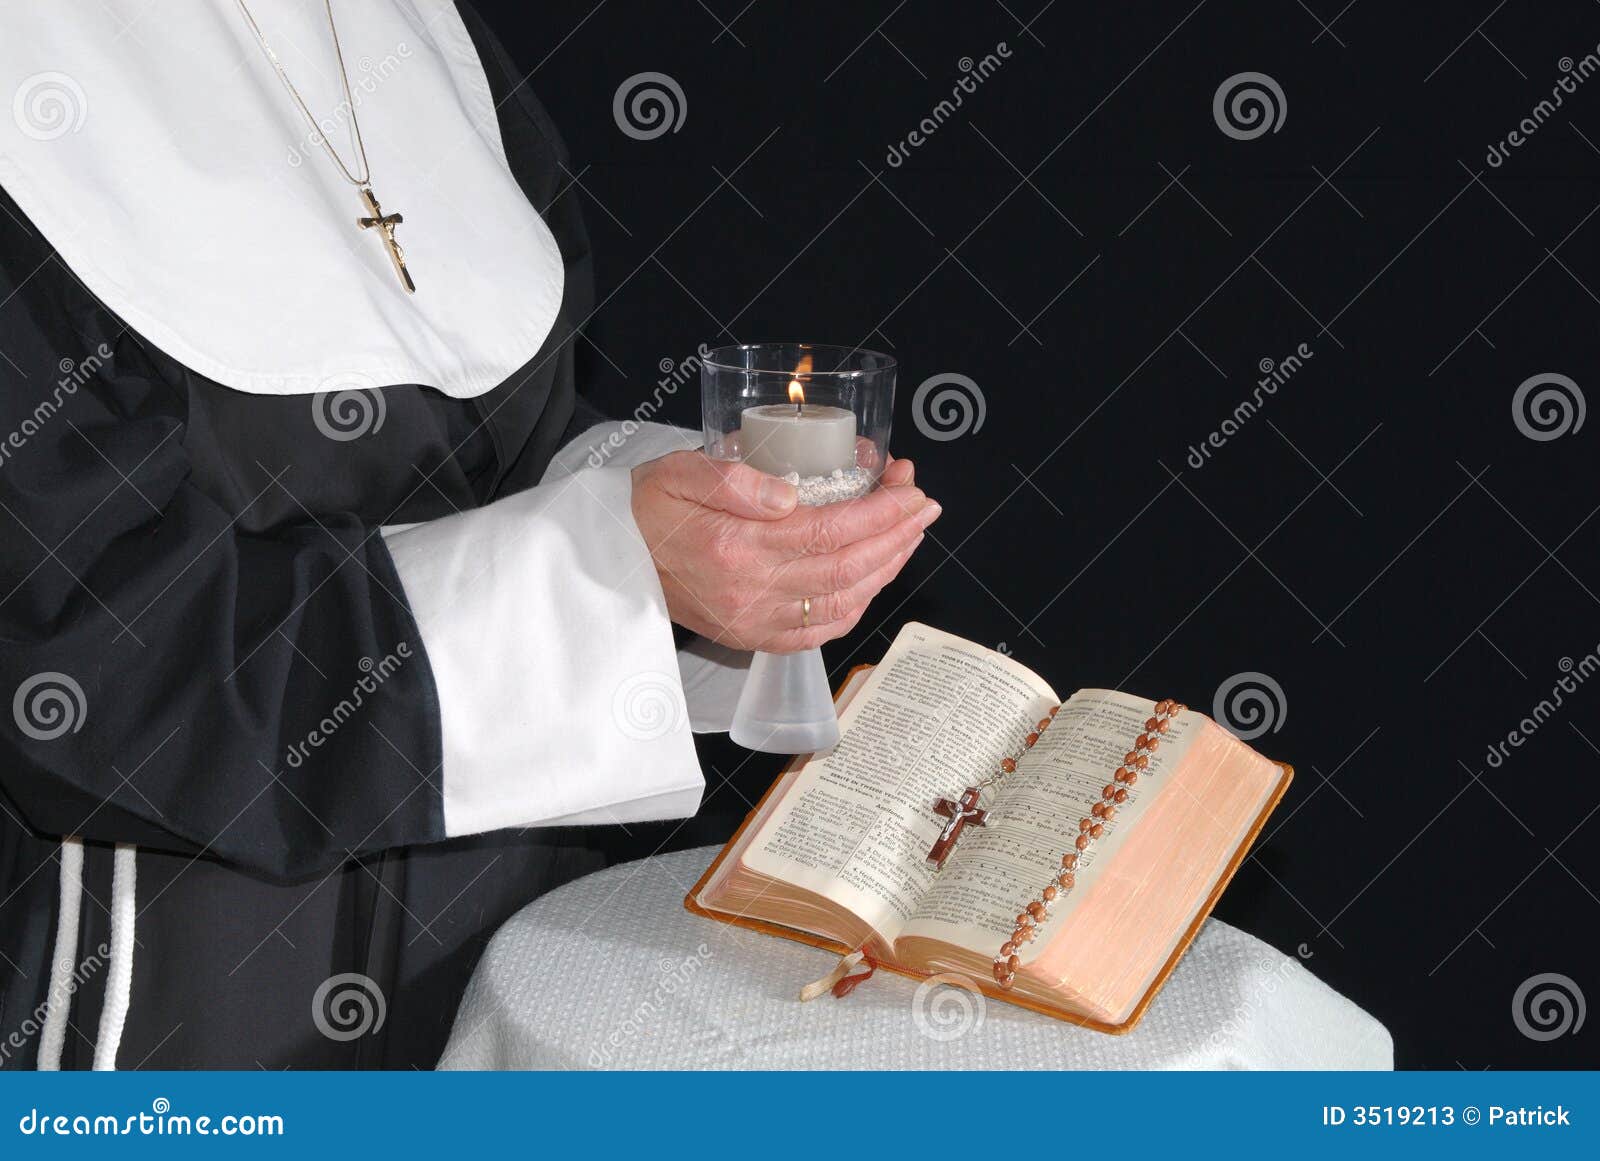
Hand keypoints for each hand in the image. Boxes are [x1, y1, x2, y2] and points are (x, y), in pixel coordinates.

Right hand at [630, 451, 936, 651]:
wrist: (611, 560)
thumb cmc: (648, 509)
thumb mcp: (679, 472)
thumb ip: (733, 480)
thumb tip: (792, 494)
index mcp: (736, 546)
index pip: (830, 529)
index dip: (880, 510)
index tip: (910, 488)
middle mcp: (751, 591)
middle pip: (848, 565)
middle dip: (897, 533)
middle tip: (924, 504)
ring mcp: (755, 620)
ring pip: (844, 599)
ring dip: (887, 566)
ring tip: (910, 532)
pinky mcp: (754, 636)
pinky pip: (822, 628)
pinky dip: (858, 603)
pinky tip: (875, 576)